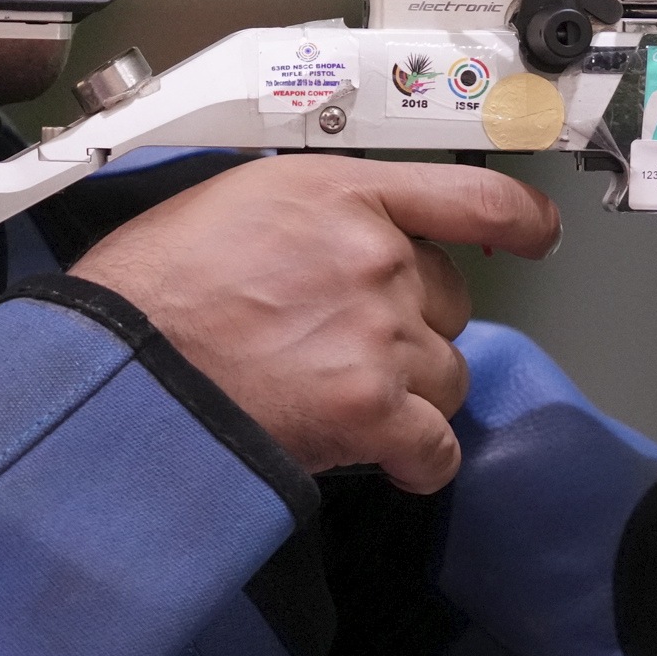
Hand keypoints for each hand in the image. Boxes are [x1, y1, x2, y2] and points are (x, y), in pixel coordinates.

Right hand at [69, 154, 560, 491]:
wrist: (117, 363)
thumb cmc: (147, 288)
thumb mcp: (229, 203)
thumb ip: (307, 214)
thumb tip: (328, 242)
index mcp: (344, 193)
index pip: (474, 198)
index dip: (521, 221)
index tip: (539, 235)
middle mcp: (376, 256)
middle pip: (451, 302)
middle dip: (414, 328)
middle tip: (347, 347)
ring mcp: (380, 333)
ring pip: (447, 376)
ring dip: (411, 395)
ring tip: (344, 402)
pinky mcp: (371, 409)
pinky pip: (436, 448)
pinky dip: (418, 461)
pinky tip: (388, 460)